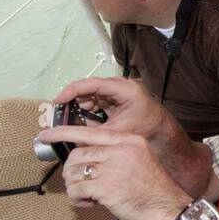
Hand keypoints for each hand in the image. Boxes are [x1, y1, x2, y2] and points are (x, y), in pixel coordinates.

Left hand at [39, 124, 192, 219]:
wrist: (169, 210)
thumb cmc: (153, 191)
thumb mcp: (138, 161)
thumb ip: (114, 155)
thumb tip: (82, 159)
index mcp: (129, 140)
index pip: (89, 131)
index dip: (63, 132)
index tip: (46, 135)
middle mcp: (121, 149)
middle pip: (77, 154)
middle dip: (71, 172)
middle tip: (78, 184)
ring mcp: (113, 167)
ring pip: (73, 172)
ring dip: (74, 187)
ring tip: (87, 197)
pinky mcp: (106, 187)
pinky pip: (76, 190)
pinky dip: (78, 200)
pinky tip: (90, 204)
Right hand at [53, 77, 169, 141]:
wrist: (159, 128)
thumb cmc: (146, 126)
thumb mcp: (117, 131)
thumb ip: (94, 132)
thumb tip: (71, 135)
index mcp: (124, 89)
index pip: (93, 84)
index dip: (73, 90)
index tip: (59, 99)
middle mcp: (119, 86)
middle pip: (88, 89)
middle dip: (72, 102)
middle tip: (59, 115)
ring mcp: (115, 90)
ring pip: (88, 96)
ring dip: (78, 108)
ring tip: (69, 122)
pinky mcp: (112, 96)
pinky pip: (93, 101)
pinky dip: (85, 111)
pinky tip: (80, 121)